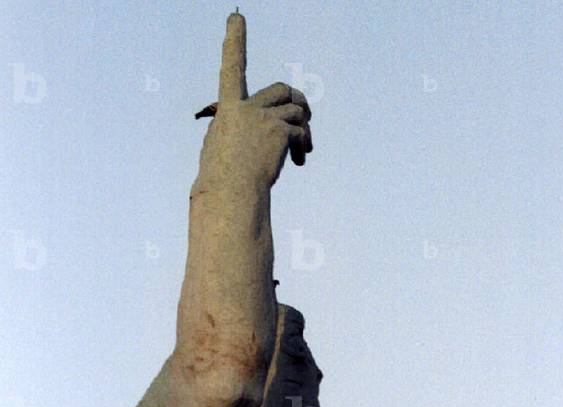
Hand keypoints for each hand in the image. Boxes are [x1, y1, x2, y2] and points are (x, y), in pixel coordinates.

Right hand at [197, 14, 311, 190]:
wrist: (230, 194)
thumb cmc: (221, 181)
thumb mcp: (219, 150)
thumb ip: (233, 133)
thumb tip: (237, 131)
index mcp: (227, 110)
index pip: (231, 69)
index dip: (234, 42)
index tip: (236, 18)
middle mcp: (246, 108)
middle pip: (279, 89)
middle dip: (297, 99)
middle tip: (306, 117)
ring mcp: (263, 118)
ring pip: (296, 112)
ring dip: (304, 130)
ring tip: (303, 152)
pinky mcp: (279, 132)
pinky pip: (301, 133)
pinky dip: (304, 146)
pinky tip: (300, 162)